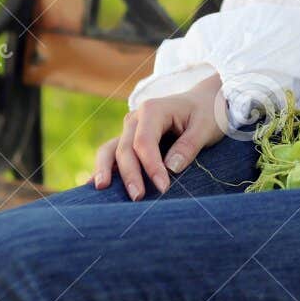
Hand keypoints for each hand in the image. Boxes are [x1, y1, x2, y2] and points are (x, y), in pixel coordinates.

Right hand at [89, 73, 226, 199]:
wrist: (204, 102)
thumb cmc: (206, 114)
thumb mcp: (205, 127)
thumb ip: (188, 146)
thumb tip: (170, 168)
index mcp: (153, 110)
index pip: (145, 142)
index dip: (151, 166)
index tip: (163, 187)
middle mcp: (135, 118)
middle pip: (125, 149)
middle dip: (130, 175)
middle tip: (138, 198)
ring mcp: (129, 129)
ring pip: (110, 150)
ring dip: (106, 170)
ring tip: (100, 189)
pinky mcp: (129, 140)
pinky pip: (112, 154)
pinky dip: (104, 168)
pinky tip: (94, 185)